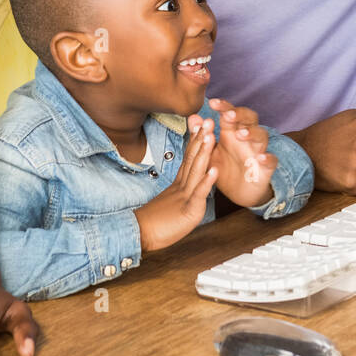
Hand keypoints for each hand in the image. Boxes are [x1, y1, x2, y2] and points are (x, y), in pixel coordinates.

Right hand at [134, 123, 217, 252]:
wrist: (140, 235)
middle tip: (208, 120)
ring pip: (196, 171)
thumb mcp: (171, 202)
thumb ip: (179, 192)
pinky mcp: (188, 210)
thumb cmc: (155, 222)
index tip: (202, 124)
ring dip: (204, 153)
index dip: (196, 140)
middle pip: (193, 159)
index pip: (189, 158)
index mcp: (179, 184)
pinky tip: (214, 170)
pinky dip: (206, 182)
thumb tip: (187, 185)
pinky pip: (198, 194)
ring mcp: (184, 196)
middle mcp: (182, 186)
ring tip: (211, 136)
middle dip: (202, 138)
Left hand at [194, 99, 275, 207]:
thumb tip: (192, 118)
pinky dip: (268, 158)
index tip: (212, 103)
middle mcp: (247, 138)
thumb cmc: (224, 168)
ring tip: (240, 134)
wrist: (238, 194)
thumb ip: (201, 136)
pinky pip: (272, 160)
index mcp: (232, 132)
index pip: (230, 113)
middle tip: (228, 115)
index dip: (224, 106)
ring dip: (252, 132)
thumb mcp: (209, 153)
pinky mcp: (265, 168)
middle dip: (240, 114)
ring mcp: (257, 151)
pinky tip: (261, 158)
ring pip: (262, 135)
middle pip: (249, 118)